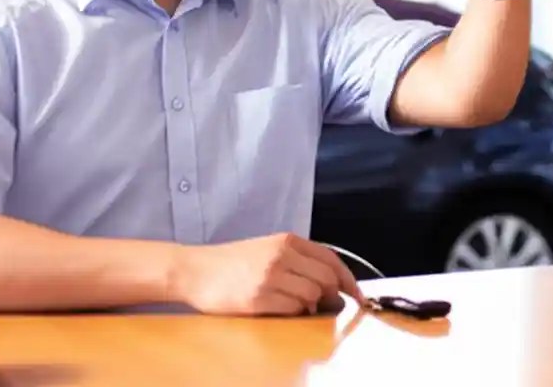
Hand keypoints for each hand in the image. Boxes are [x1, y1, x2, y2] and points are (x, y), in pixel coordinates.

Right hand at [169, 233, 364, 315]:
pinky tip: (278, 307)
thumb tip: (331, 282)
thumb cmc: (231, 262)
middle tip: (323, 304)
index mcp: (286, 241)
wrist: (194, 270)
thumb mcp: (267, 247)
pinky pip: (292, 309)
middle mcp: (281, 256)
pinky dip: (292, 312)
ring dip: (308, 305)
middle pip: (326, 279)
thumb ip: (298, 259)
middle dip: (330, 295)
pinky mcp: (258, 298)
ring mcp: (270, 277)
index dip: (348, 279)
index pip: (331, 259)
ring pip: (312, 296)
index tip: (358, 295)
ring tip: (291, 302)